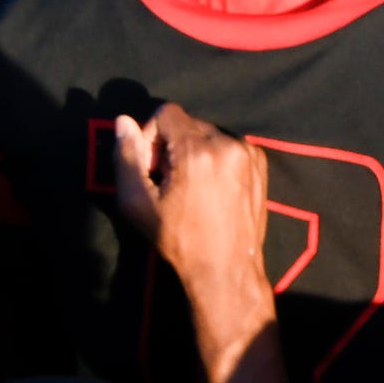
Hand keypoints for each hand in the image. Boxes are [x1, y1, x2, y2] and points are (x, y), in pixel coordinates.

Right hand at [112, 103, 286, 382]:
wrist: (226, 269)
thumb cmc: (180, 240)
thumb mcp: (139, 203)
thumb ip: (127, 158)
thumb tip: (122, 121)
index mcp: (199, 151)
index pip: (167, 113)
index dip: (151, 136)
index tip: (151, 168)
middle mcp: (229, 144)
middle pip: (189, 123)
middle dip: (172, 146)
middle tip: (168, 182)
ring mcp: (249, 153)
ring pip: (209, 134)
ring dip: (193, 152)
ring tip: (190, 189)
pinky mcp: (261, 164)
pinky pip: (228, 147)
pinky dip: (215, 160)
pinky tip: (211, 191)